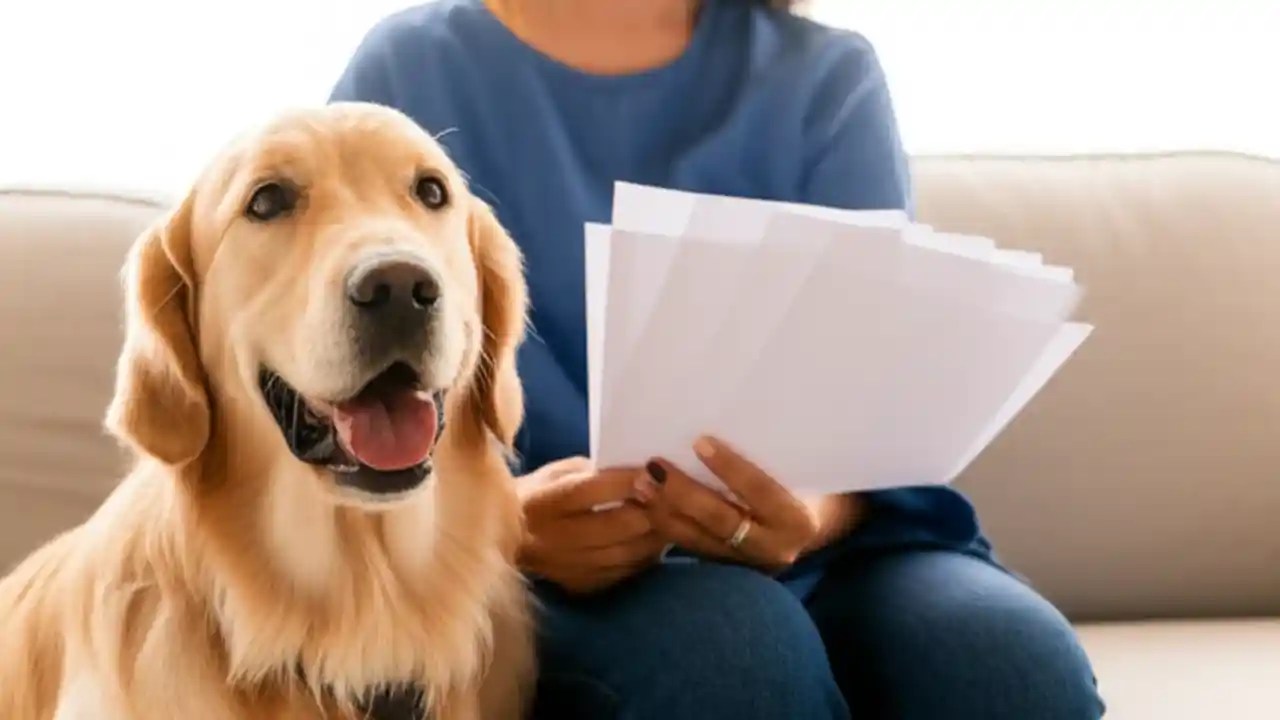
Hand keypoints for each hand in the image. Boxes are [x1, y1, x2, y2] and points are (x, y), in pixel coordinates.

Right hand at [518, 456, 667, 593]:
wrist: (502, 541)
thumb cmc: (537, 496)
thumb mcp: (556, 473)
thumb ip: (593, 472)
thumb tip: (638, 473)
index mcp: (546, 502)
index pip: (592, 489)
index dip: (628, 482)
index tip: (653, 473)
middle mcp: (555, 538)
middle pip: (619, 525)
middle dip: (650, 510)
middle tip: (668, 498)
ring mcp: (568, 567)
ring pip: (628, 553)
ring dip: (654, 535)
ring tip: (666, 520)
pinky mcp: (579, 586)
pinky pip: (623, 572)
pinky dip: (642, 557)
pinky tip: (649, 542)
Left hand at [638, 437, 863, 573]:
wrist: (808, 526)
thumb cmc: (799, 483)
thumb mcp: (793, 471)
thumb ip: (767, 458)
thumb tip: (715, 427)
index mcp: (797, 521)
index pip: (760, 491)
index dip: (729, 467)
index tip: (699, 442)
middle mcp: (774, 549)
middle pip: (721, 521)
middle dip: (683, 494)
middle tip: (653, 467)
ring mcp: (747, 565)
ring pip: (698, 541)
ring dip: (663, 512)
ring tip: (640, 485)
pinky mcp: (725, 571)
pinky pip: (690, 549)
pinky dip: (664, 527)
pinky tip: (643, 506)